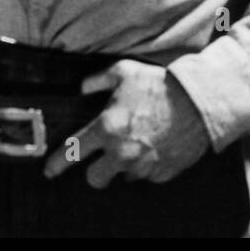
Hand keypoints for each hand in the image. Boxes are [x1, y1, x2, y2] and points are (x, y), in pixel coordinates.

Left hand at [43, 60, 210, 186]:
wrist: (200, 103)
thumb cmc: (159, 85)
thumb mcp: (123, 71)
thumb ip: (96, 80)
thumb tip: (81, 87)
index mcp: (107, 127)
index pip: (73, 152)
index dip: (57, 163)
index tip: (49, 171)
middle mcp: (122, 151)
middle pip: (95, 179)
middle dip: (95, 172)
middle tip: (100, 161)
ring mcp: (144, 165)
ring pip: (123, 177)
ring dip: (124, 166)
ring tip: (135, 146)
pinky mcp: (164, 173)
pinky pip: (147, 176)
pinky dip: (147, 167)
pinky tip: (154, 148)